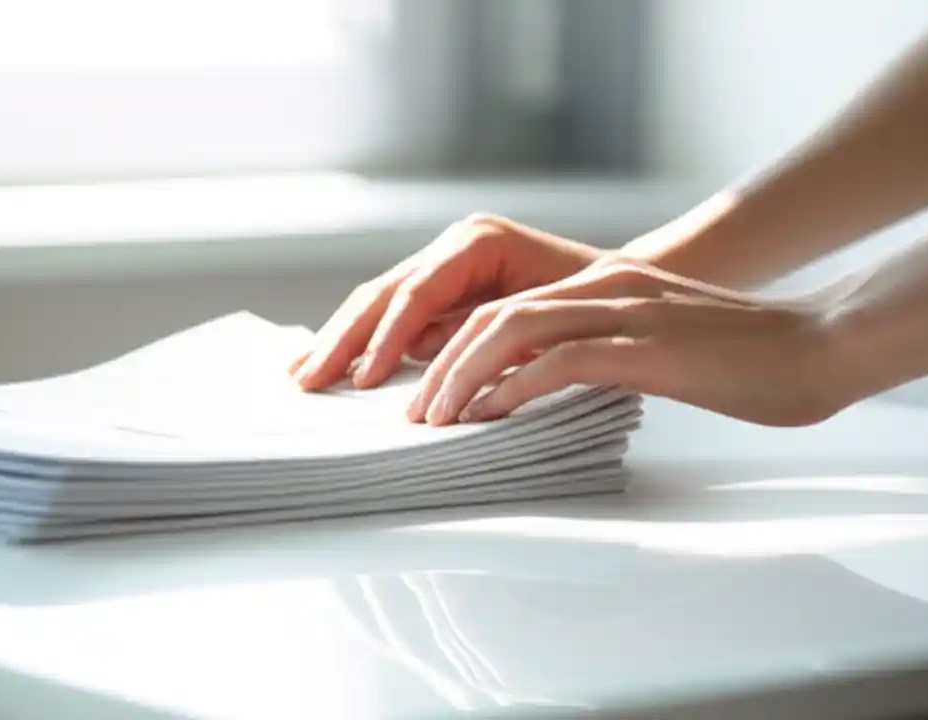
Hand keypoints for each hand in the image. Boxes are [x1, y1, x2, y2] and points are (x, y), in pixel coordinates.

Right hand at [290, 213, 603, 389]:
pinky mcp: (446, 288)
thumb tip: (421, 359)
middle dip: (343, 338)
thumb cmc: (596, 300)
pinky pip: (397, 314)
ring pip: (381, 302)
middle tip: (305, 379)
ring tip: (302, 373)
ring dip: (342, 339)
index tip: (361, 378)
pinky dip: (365, 340)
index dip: (385, 337)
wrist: (625, 283)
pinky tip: (335, 362)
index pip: (417, 292)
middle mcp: (455, 245)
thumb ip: (485, 332)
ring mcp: (447, 263)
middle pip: (384, 293)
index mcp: (479, 242)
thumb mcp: (545, 317)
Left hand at [408, 257, 849, 427]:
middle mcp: (610, 287)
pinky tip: (491, 416)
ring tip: (437, 418)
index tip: (438, 388)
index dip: (464, 346)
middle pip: (498, 316)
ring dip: (465, 376)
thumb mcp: (674, 344)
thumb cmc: (757, 357)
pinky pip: (560, 361)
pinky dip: (514, 388)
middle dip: (445, 363)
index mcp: (613, 284)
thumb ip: (622, 351)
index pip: (514, 307)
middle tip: (418, 410)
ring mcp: (627, 312)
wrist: (825, 344)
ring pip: (514, 331)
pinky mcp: (647, 347)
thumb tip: (576, 386)